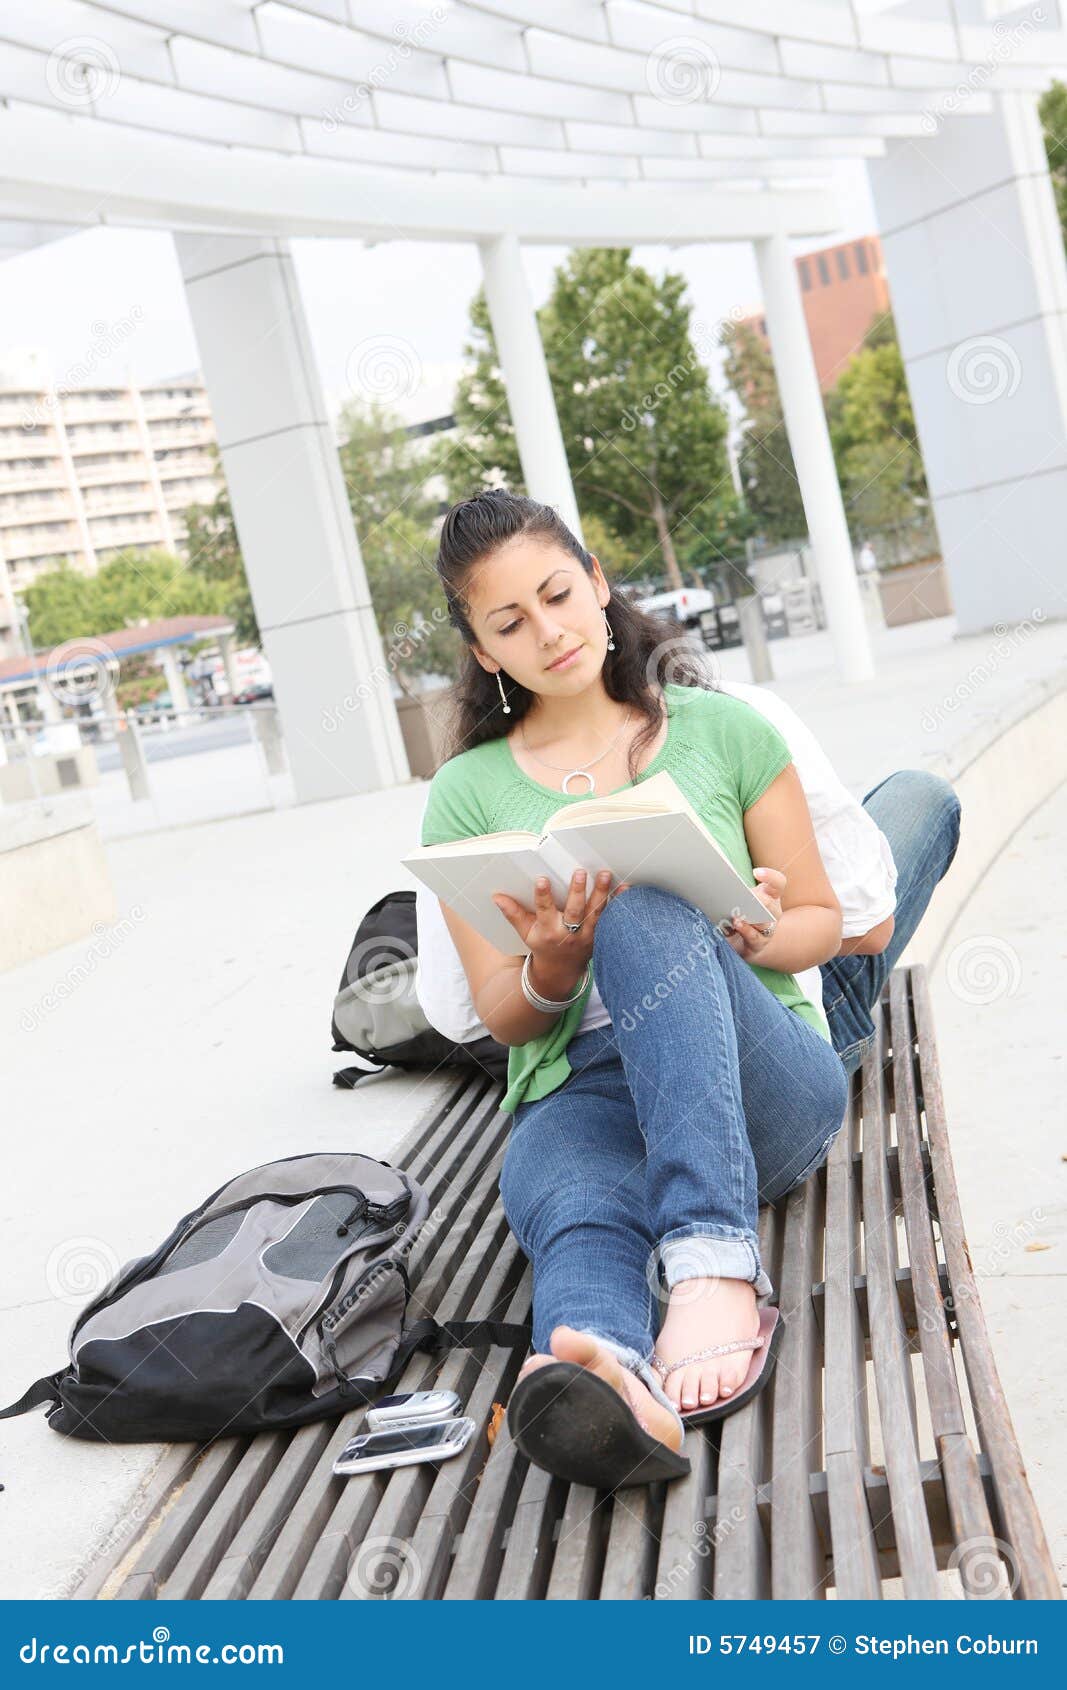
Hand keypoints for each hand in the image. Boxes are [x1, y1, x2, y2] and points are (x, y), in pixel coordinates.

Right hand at [491, 869, 628, 997]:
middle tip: (579, 872)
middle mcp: (568, 933)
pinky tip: (625, 888)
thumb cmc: (542, 947)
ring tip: (604, 874)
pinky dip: (619, 903)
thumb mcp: (525, 933)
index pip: (543, 910)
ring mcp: (587, 935)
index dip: (542, 896)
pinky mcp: (599, 934)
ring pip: (595, 912)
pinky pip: (610, 917)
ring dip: (601, 893)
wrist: (561, 972)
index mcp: (547, 931)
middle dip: (577, 892)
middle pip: (574, 911)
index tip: (542, 880)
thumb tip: (497, 896)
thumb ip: (513, 914)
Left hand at [722, 866, 784, 963]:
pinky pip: (754, 937)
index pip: (778, 883)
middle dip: (757, 899)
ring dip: (749, 917)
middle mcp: (773, 912)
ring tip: (736, 913)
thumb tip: (717, 877)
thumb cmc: (743, 913)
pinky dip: (744, 930)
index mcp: (770, 896)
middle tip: (745, 895)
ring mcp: (768, 930)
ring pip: (763, 923)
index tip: (755, 872)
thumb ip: (735, 888)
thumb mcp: (742, 898)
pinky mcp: (759, 943)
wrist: (747, 942)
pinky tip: (735, 924)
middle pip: (769, 904)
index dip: (770, 877)